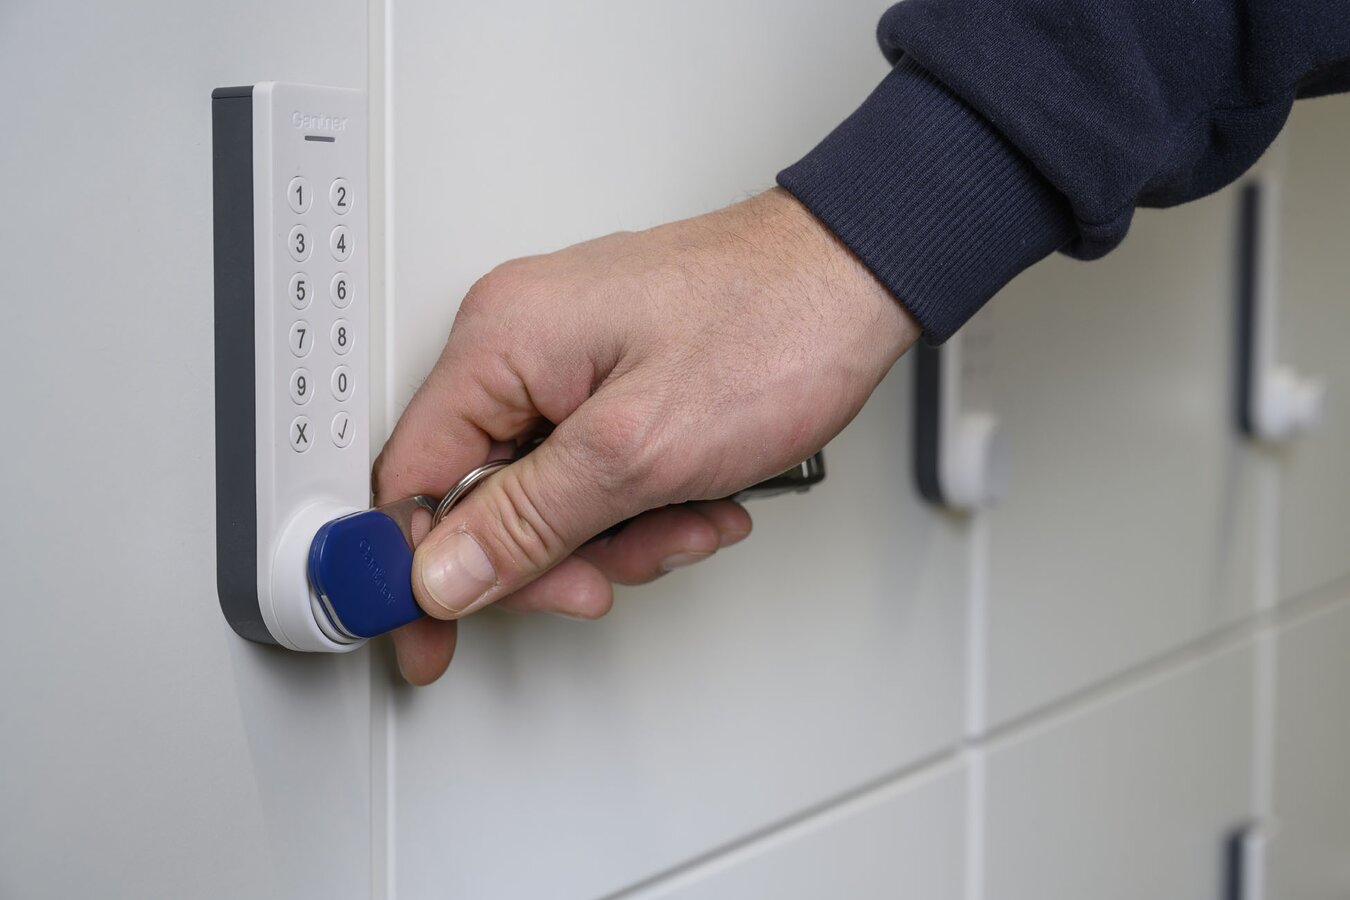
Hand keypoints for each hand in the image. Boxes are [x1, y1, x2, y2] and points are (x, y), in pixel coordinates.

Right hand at [373, 188, 919, 683]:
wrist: (860, 279)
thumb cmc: (773, 327)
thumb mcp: (640, 451)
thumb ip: (528, 520)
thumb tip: (442, 575)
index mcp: (500, 341)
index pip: (411, 477)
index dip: (413, 570)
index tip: (430, 637)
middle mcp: (520, 342)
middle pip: (479, 495)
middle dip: (550, 553)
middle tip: (606, 574)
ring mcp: (566, 359)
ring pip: (545, 493)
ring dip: (614, 533)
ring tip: (684, 519)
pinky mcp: (609, 375)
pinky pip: (591, 467)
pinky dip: (641, 502)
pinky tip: (697, 498)